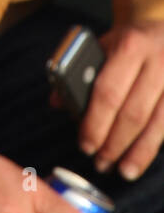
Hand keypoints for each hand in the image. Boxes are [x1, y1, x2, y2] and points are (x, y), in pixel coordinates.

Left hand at [76, 20, 163, 178]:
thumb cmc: (129, 42)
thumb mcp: (103, 44)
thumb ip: (79, 71)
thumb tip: (57, 102)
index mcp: (130, 46)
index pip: (108, 92)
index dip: (95, 123)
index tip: (85, 144)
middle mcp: (157, 62)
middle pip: (133, 113)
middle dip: (114, 143)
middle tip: (100, 162)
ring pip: (157, 124)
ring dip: (138, 152)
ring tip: (122, 171)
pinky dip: (155, 145)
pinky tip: (142, 159)